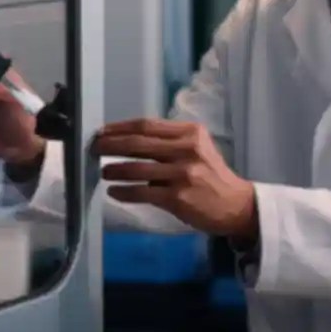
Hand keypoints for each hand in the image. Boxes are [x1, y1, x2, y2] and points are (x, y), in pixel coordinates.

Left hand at [94, 119, 256, 239]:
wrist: (236, 205)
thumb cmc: (211, 175)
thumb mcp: (197, 148)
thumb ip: (169, 141)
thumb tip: (127, 140)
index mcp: (190, 133)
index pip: (147, 125)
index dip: (120, 127)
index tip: (102, 131)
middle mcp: (187, 149)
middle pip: (138, 143)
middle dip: (111, 145)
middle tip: (94, 148)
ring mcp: (183, 174)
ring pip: (137, 168)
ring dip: (114, 170)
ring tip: (104, 172)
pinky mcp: (178, 197)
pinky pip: (142, 193)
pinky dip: (124, 192)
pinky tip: (114, 192)